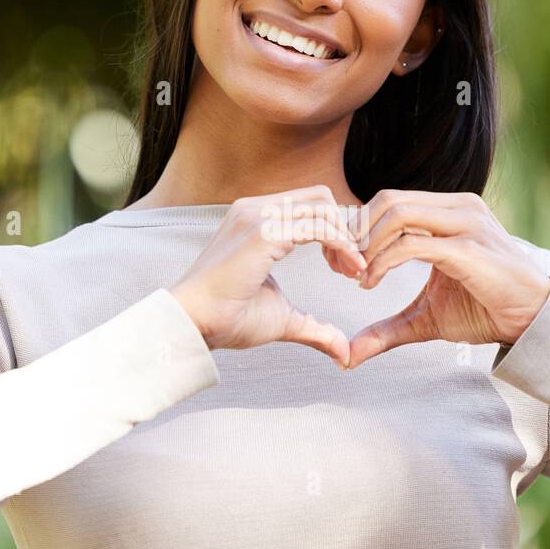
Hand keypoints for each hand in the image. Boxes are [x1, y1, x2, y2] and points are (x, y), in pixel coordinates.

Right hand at [170, 185, 366, 368]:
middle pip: (321, 198)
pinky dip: (341, 244)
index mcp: (255, 219)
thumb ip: (313, 326)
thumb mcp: (282, 317)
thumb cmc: (229, 319)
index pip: (310, 204)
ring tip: (351, 271)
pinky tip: (346, 269)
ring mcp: (258, 216)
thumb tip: (342, 351)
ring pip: (323, 207)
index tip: (345, 266)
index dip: (336, 231)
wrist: (196, 323)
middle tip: (353, 267)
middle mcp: (256, 209)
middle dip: (346, 229)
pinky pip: (317, 225)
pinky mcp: (263, 233)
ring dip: (346, 238)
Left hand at [346, 190, 549, 369]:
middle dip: (356, 232)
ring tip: (357, 275)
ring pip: (396, 213)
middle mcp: (457, 207)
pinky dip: (382, 261)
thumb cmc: (484, 311)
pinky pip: (411, 243)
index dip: (359, 228)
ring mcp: (465, 223)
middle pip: (387, 200)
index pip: (389, 201)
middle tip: (342, 267)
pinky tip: (370, 283)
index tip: (341, 263)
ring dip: (366, 244)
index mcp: (448, 211)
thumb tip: (348, 356)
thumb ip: (387, 329)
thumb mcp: (426, 318)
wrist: (532, 321)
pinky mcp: (467, 247)